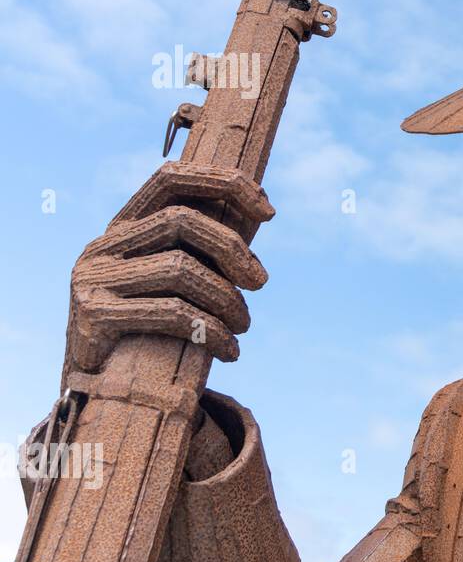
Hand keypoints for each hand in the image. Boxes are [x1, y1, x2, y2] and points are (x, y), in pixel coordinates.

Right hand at [64, 162, 273, 375]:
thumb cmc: (147, 324)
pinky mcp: (93, 314)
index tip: (269, 212)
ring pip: (180, 268)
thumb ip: (201, 245)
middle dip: (233, 249)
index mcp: (123, 224)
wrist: (93, 384)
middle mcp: (102, 243)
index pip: (171, 177)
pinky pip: (170, 312)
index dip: (224, 183)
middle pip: (182, 221)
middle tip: (261, 282)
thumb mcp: (169, 277)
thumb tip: (262, 213)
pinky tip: (230, 351)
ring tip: (244, 325)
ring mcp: (92, 276)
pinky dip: (211, 331)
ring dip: (227, 299)